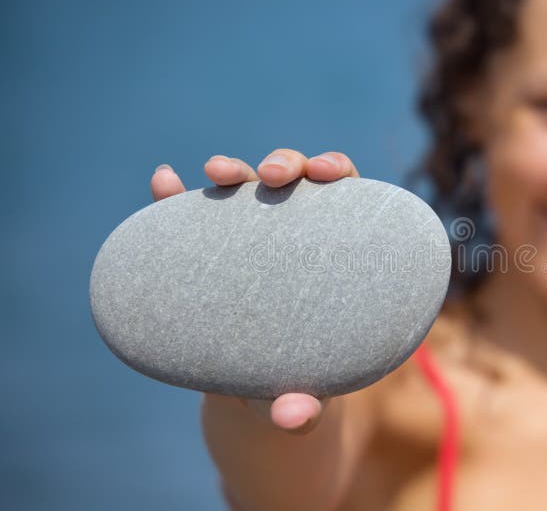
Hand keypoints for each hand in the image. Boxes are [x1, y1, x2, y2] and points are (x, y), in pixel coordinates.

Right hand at [150, 149, 359, 433]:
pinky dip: (174, 199)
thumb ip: (304, 412)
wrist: (255, 400)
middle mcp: (295, 241)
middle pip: (297, 185)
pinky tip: (162, 182)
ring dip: (232, 172)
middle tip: (271, 176)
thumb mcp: (303, 404)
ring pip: (245, 193)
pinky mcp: (209, 257)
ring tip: (215, 173)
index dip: (340, 174)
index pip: (347, 201)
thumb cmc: (296, 391)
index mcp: (334, 261)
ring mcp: (251, 244)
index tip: (329, 173)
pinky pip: (190, 220)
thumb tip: (293, 419)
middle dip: (285, 164)